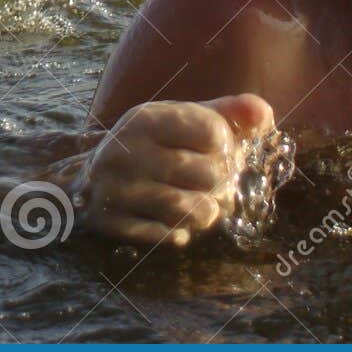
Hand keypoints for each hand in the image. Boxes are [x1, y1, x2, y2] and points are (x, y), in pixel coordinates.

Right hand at [76, 94, 275, 247]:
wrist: (87, 180)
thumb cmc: (150, 147)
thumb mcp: (179, 121)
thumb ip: (226, 114)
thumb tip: (264, 114)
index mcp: (145, 118)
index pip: (213, 132)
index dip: (225, 145)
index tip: (214, 149)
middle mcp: (127, 150)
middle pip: (209, 174)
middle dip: (220, 183)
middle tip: (212, 183)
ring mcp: (116, 189)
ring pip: (191, 211)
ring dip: (205, 212)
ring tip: (199, 204)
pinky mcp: (111, 222)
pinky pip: (167, 237)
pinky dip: (179, 233)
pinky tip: (173, 221)